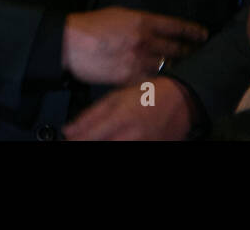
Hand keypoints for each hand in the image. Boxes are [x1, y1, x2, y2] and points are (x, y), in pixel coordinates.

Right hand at [63, 7, 206, 85]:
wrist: (72, 44)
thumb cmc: (91, 26)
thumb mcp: (119, 14)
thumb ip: (140, 21)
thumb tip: (154, 28)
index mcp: (143, 21)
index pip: (175, 26)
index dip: (192, 31)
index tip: (203, 34)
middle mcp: (145, 40)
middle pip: (176, 48)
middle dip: (190, 51)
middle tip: (199, 53)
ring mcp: (139, 61)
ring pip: (167, 66)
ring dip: (177, 67)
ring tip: (186, 69)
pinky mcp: (130, 78)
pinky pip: (151, 81)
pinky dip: (159, 80)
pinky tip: (165, 82)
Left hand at [63, 77, 193, 139]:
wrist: (181, 100)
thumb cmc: (148, 95)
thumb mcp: (116, 97)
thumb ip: (91, 115)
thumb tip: (69, 130)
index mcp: (122, 118)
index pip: (89, 138)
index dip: (75, 141)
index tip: (67, 140)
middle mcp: (133, 136)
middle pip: (102, 146)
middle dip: (86, 144)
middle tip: (81, 139)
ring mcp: (144, 146)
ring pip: (113, 152)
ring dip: (103, 144)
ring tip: (99, 138)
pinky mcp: (154, 150)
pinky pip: (130, 155)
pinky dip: (118, 145)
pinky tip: (116, 139)